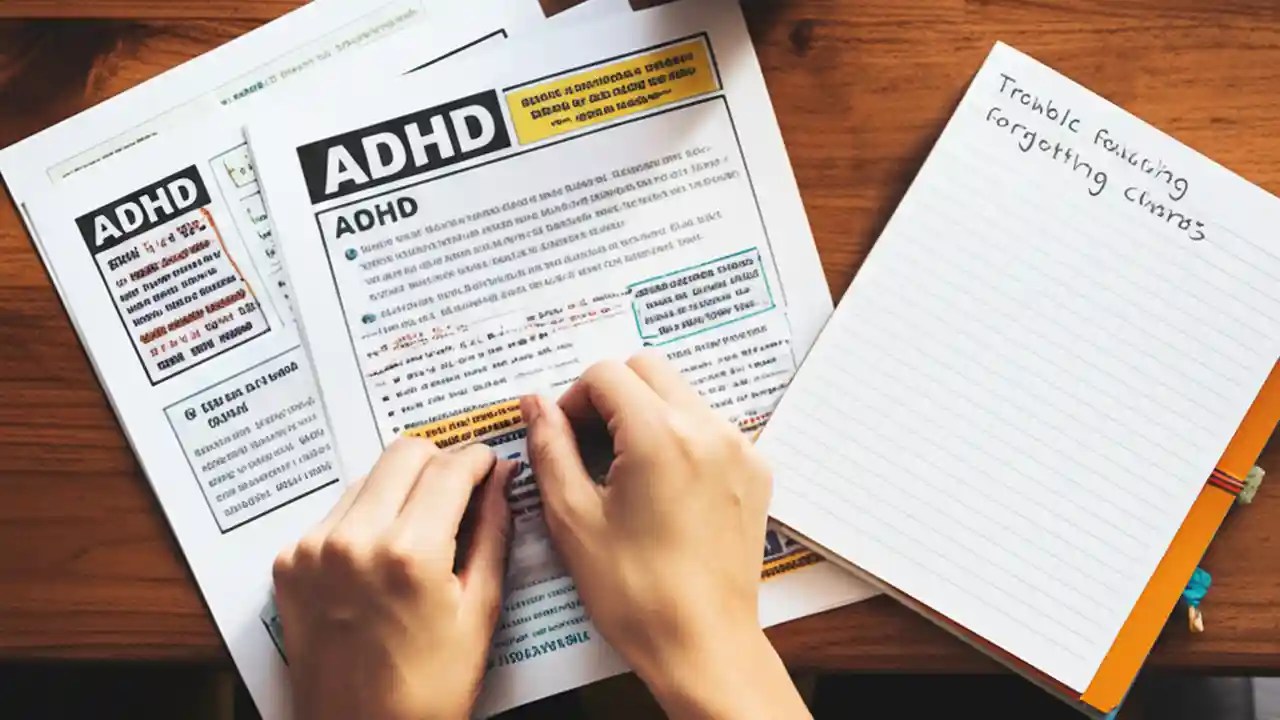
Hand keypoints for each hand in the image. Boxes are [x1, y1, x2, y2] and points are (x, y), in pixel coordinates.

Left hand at [273, 438, 515, 719]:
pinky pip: (335, 512)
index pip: (450, 467)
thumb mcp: (479, 611)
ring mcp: (313, 549)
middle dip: (439, 461)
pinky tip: (383, 552)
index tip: (490, 464)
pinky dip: (365, 517)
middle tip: (459, 489)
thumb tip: (501, 478)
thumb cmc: (430, 689)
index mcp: (409, 553)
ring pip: (368, 477)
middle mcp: (354, 540)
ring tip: (421, 526)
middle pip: (404, 453)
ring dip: (400, 486)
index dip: (478, 458)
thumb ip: (493, 532)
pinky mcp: (289, 562)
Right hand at [523, 352, 809, 718]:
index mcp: (661, 435)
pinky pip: (710, 426)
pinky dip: (680, 437)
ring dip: (646, 413)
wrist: (703, 645)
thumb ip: (551, 448)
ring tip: (624, 471)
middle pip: (648, 369)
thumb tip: (536, 403)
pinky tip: (661, 486)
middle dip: (611, 395)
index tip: (564, 439)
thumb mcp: (574, 518)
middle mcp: (708, 429)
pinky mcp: (755, 471)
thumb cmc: (635, 593)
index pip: (607, 374)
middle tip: (590, 447)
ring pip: (682, 394)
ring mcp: (739, 448)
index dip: (573, 400)